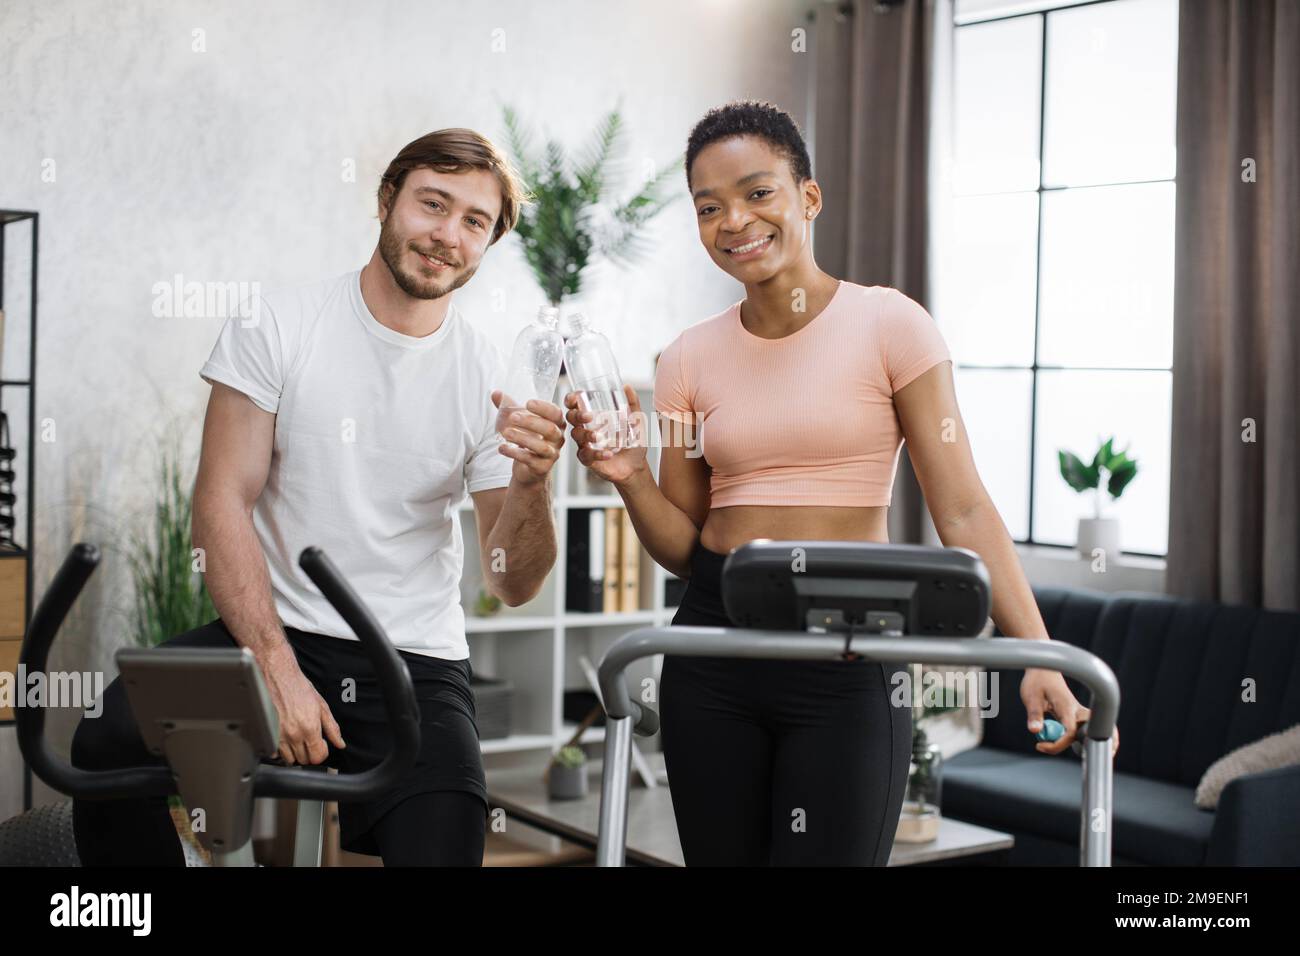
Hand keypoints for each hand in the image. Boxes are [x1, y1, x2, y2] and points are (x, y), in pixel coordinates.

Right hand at [258, 646, 344, 765]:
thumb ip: (332, 728)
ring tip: (298, 738)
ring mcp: (278, 736)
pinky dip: (280, 750)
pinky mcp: (267, 734)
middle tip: (310, 739)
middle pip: (304, 760)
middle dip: (309, 752)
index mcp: (309, 728)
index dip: (322, 752)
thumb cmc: (298, 688)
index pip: (318, 757)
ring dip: (295, 752)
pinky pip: (275, 754)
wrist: (278, 677)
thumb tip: (339, 743)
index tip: (321, 744)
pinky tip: (285, 738)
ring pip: (289, 759)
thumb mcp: (321, 706)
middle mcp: (293, 735)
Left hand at [492, 390, 564, 486]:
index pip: (556, 413)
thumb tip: (495, 393)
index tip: (528, 403)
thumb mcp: (519, 421)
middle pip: (550, 429)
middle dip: (531, 422)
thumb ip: (508, 407)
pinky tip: (502, 448)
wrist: (529, 468)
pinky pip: (530, 460)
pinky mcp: (542, 468)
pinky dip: (514, 453)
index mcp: (556, 424)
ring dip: (522, 438)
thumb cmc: (528, 439)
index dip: (544, 408)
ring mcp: (551, 454)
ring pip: (541, 446)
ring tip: (505, 433)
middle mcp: (558, 439)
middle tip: (512, 417)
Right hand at [564, 384, 648, 485]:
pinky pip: (586, 455)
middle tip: (589, 416)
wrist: (636, 466)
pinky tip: (608, 454)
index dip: (571, 399)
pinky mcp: (588, 459)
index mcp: (593, 417)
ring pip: (576, 435)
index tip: (575, 397)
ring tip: (599, 437)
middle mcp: (586, 428)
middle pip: (571, 418)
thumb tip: (627, 386)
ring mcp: (586, 444)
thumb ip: (632, 403)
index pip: (576, 405)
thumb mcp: (635, 421)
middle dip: (577, 415)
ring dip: (586, 434)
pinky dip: (597, 454)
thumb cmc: (632, 443)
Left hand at [1021, 667, 1119, 758]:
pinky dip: (1086, 740)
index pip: (1069, 732)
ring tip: (1084, 755)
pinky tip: (1080, 747)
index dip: (1058, 744)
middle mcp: (1078, 712)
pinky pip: (1086, 731)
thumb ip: (1034, 715)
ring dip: (1091, 744)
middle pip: (1096, 732)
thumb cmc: (1038, 681)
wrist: (1045, 669)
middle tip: (1089, 758)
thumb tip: (1035, 731)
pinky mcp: (1077, 717)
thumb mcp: (1031, 697)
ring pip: (1094, 732)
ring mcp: (1080, 715)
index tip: (1040, 746)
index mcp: (1067, 707)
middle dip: (1096, 747)